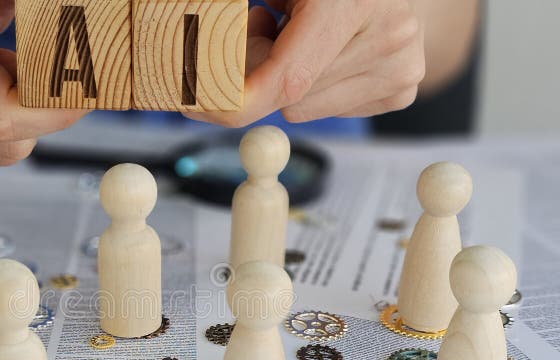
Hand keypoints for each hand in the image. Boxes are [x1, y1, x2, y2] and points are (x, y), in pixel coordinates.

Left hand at [186, 0, 424, 126]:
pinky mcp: (402, 88)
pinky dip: (315, 86)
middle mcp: (389, 34)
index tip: (196, 104)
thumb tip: (196, 64)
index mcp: (352, 1)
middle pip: (289, 96)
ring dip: (289, 79)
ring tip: (304, 33)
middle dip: (262, 70)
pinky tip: (328, 49)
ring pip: (304, 109)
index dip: (235, 99)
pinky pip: (328, 110)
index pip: (286, 79)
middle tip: (266, 25)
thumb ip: (239, 15)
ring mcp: (400, 65)